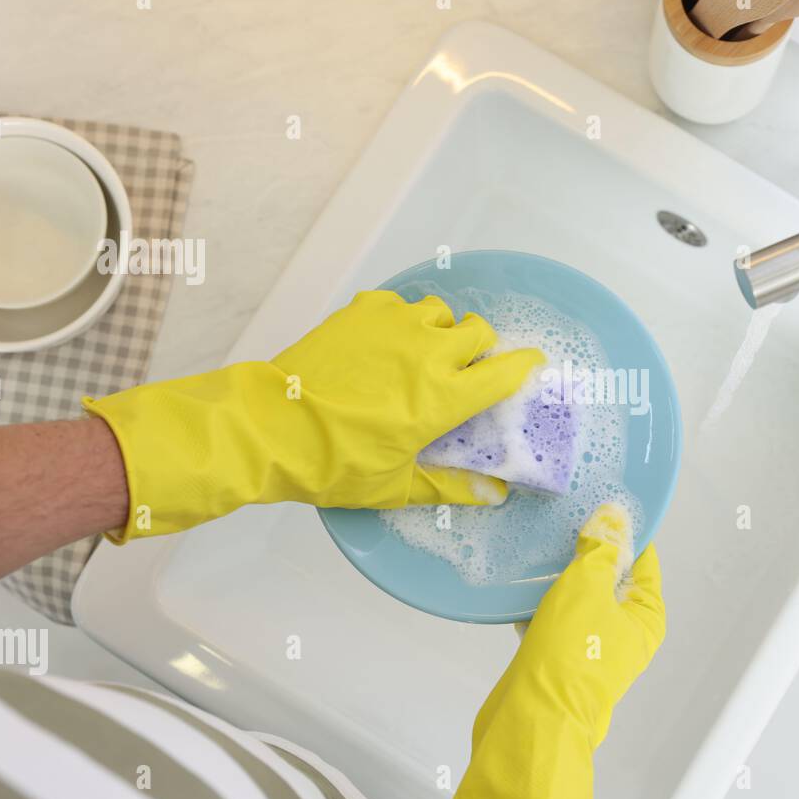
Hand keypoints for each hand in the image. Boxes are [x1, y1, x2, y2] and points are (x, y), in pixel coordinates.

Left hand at [83, 291, 542, 540]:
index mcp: (443, 398)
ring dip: (441, 329)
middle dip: (481, 348)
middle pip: (480, 331)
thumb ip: (450, 487)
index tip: (529, 368)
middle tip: (464, 369)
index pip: (506, 372)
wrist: (269, 428)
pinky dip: (401, 320)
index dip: (525, 368)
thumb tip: (495, 494)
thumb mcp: (395, 486)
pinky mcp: (363, 312)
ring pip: (440, 311)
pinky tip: (385, 343)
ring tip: (422, 352)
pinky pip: (399, 304)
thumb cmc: (335, 465)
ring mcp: (395, 327)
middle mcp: (428, 353)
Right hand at [449, 503, 665, 798]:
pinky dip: (541, 604)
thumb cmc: (570, 651)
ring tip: (539, 549)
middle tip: (564, 520)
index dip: (624, 529)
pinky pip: (554, 620)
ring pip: (579, 599)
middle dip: (588, 552)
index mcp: (646, 618)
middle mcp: (626, 635)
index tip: (600, 502)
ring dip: (560, 578)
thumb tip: (613, 517)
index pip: (643, 559)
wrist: (532, 716)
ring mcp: (592, 649)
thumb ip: (602, 548)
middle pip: (610, 577)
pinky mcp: (560, 659)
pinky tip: (520, 588)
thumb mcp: (588, 586)